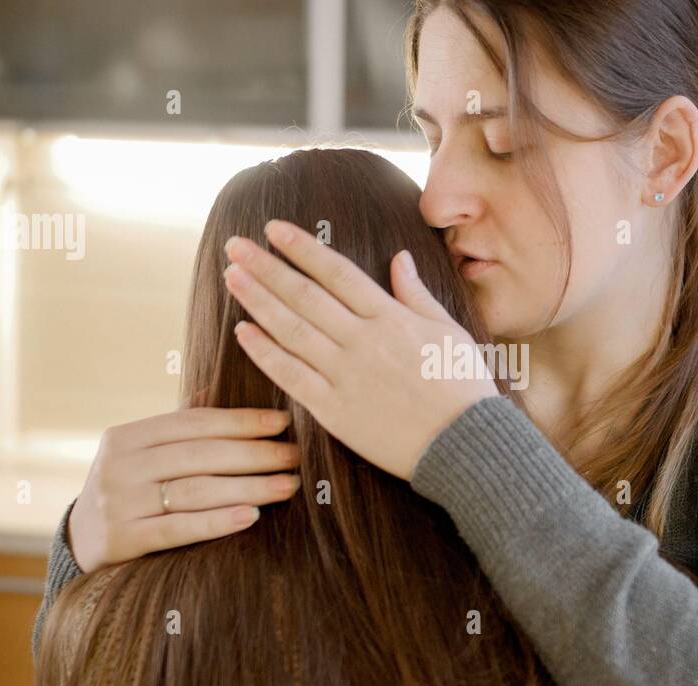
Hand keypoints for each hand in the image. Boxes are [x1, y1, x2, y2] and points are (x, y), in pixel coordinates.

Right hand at [67, 407, 301, 571]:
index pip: (193, 423)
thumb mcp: (141, 455)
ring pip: (196, 490)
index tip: (282, 421)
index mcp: (126, 436)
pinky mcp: (122, 539)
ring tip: (288, 485)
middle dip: (254, 453)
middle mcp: (119, 465)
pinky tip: (252, 517)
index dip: (241, 420)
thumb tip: (219, 386)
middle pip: (200, 454)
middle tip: (294, 455)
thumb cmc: (129, 491)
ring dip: (249, 487)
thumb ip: (177, 429)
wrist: (79, 545)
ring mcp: (118, 502)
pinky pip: (179, 528)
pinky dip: (218, 522)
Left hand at [221, 220, 497, 480]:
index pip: (337, 272)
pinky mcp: (335, 411)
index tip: (274, 229)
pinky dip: (266, 353)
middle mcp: (363, 341)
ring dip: (258, 301)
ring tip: (232, 277)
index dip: (303, 248)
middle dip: (267, 267)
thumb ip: (416, 294)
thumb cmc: (463, 388)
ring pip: (292, 330)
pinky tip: (243, 332)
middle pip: (305, 295)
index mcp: (390, 318)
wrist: (465, 444)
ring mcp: (346, 375)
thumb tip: (399, 257)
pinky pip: (292, 376)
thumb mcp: (448, 331)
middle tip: (236, 246)